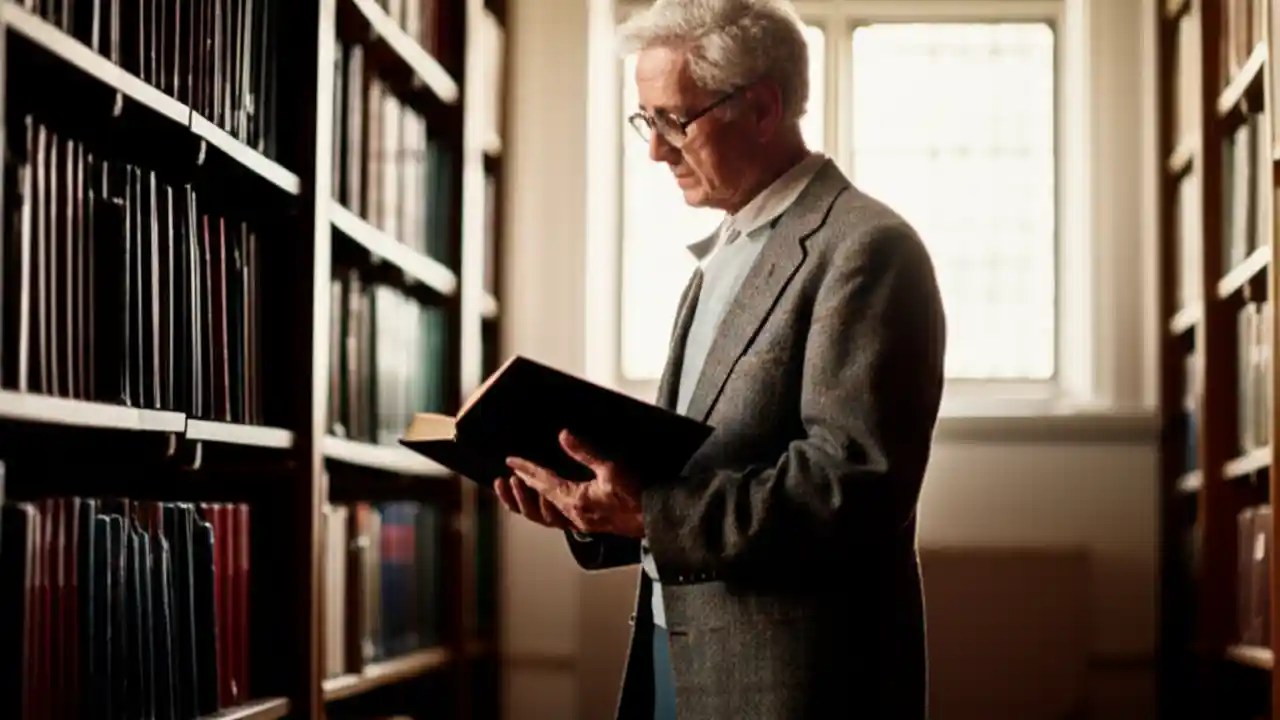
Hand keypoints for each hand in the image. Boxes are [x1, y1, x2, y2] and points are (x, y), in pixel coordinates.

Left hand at [505, 430, 645, 537]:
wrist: (655, 520)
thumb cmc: (637, 496)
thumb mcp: (611, 468)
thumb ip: (584, 452)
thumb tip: (563, 436)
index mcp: (575, 501)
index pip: (542, 483)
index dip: (525, 469)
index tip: (511, 460)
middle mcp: (572, 515)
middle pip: (536, 505)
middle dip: (519, 490)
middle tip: (508, 477)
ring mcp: (579, 522)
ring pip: (543, 517)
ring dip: (527, 503)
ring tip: (517, 489)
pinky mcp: (587, 524)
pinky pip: (556, 520)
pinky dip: (544, 509)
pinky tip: (544, 502)